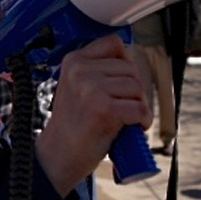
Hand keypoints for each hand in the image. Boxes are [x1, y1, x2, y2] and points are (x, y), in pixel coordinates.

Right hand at [35, 35, 150, 196]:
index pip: (114, 43)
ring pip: (137, 87)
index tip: (122, 81)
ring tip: (124, 118)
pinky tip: (132, 127)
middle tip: (122, 107)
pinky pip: (140, 108)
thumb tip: (132, 59)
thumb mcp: (76, 86)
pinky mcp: (103, 109)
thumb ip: (97, 70)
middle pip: (130, 68)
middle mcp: (80, 71)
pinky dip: (143, 120)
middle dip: (134, 89)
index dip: (125, 62)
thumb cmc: (72, 124)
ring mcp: (91, 89)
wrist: (57, 156)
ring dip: (139, 105)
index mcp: (73, 61)